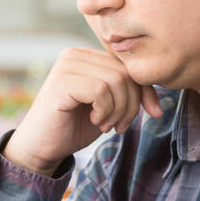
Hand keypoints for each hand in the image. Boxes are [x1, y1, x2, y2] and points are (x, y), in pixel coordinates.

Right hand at [3, 46, 162, 174]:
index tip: (152, 114)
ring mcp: (66, 66)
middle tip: (118, 126)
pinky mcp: (61, 82)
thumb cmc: (73, 126)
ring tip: (105, 124)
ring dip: (118, 110)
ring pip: (116, 80)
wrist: (40, 147)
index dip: (145, 91)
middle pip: (125, 72)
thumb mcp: (108, 108)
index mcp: (86, 55)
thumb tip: (159, 105)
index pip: (128, 65)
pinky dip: (105, 111)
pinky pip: (100, 90)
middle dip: (131, 104)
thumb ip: (128, 95)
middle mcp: (75, 54)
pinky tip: (94, 121)